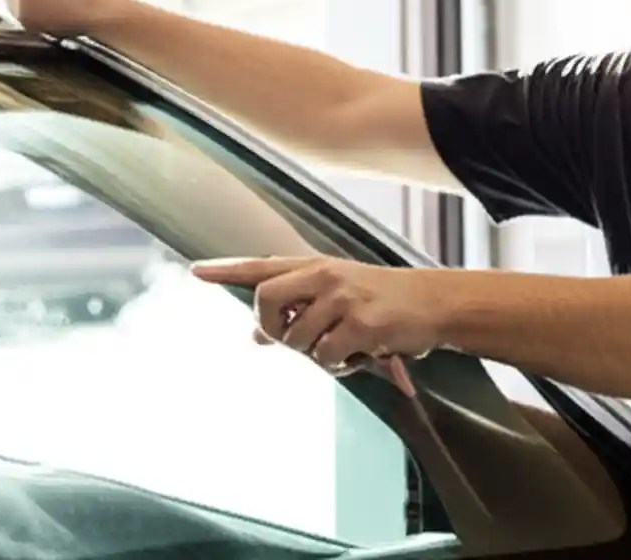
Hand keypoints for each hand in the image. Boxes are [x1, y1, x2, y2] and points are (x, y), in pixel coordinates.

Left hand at [191, 257, 446, 385]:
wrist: (435, 303)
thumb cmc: (383, 303)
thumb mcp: (338, 300)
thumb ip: (298, 313)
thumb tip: (256, 337)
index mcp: (316, 266)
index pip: (261, 265)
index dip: (226, 270)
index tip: (195, 272)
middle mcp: (324, 275)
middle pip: (265, 301)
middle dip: (274, 329)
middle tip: (300, 341)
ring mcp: (342, 297)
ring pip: (296, 340)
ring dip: (316, 356)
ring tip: (346, 346)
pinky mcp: (361, 324)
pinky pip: (326, 358)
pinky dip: (339, 366)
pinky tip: (362, 354)